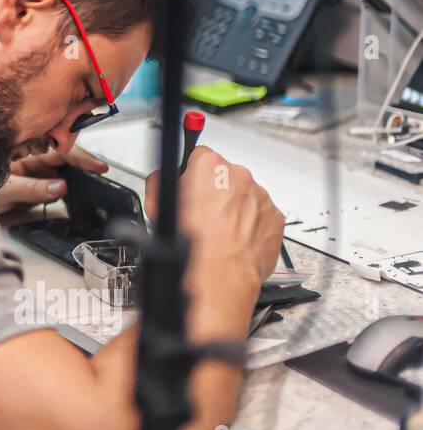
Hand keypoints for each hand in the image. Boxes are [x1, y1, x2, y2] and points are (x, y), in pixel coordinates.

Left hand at [0, 145, 108, 215]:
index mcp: (21, 150)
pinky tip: (71, 191)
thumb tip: (60, 187)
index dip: (79, 157)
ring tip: (90, 181)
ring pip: (59, 171)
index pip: (57, 150)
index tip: (97, 166)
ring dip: (73, 177)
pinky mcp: (30, 186)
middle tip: (100, 171)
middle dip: (81, 164)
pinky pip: (51, 185)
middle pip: (62, 157)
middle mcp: (27, 158)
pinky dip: (62, 189)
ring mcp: (30, 171)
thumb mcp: (3, 189)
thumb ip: (31, 188)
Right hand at [144, 147, 283, 290]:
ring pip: (243, 196)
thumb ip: (160, 181)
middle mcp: (239, 176)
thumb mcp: (155, 206)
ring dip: (232, 208)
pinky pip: (259, 215)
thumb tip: (163, 176)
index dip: (191, 173)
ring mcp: (260, 196)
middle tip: (201, 214)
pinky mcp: (274, 217)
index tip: (190, 185)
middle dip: (213, 190)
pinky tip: (233, 239)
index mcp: (210, 165)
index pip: (199, 155)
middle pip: (224, 175)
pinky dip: (248, 224)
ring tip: (217, 231)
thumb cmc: (191, 244)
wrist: (218, 274)